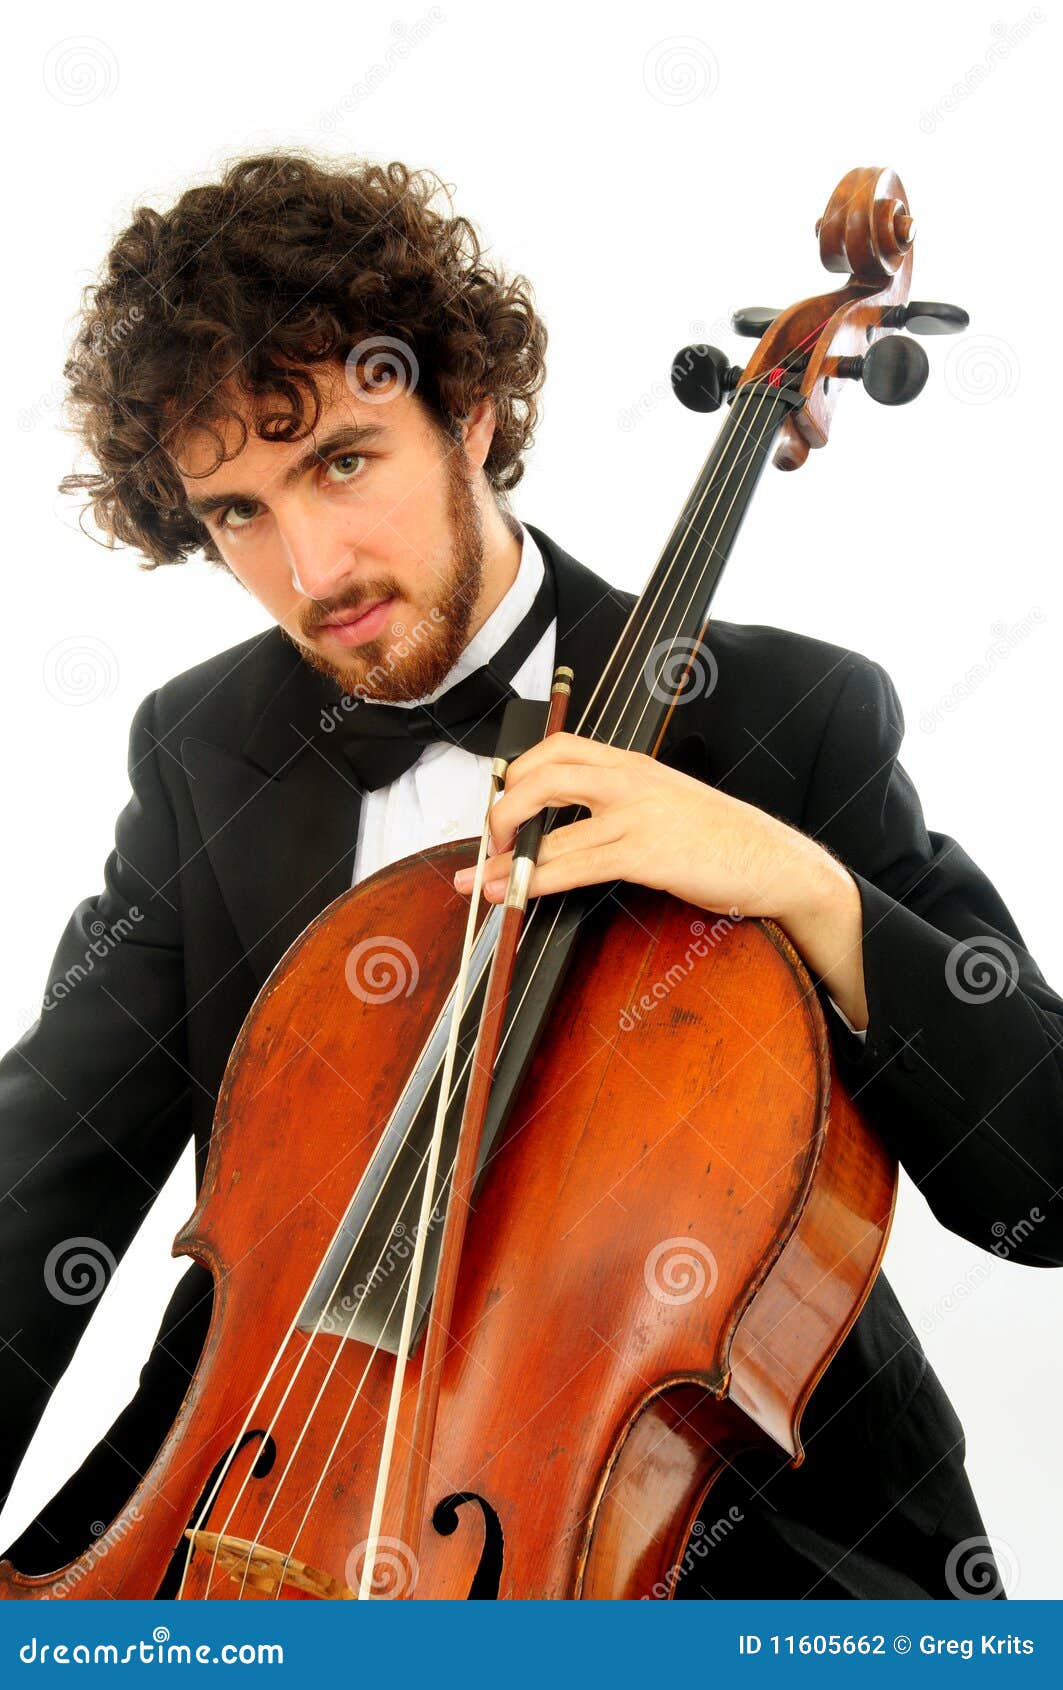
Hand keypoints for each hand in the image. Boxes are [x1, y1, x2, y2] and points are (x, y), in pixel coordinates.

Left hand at [451, 731, 868, 1029]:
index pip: (558, 747)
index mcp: (633, 765)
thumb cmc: (723, 840)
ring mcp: (637, 815)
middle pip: (542, 774)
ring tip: (482, 882)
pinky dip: (537, 882)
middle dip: (502, 808)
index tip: (500, 804)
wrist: (776, 862)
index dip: (517, 772)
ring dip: (507, 860)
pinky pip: (575, 866)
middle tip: (489, 841)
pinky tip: (518, 896)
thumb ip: (621, 806)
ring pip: (551, 830)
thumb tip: (568, 831)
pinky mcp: (646, 854)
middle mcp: (630, 780)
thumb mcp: (667, 805)